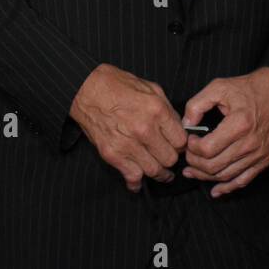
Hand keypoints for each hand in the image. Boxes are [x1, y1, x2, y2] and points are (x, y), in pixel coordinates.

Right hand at [70, 63, 187, 192]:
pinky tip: (139, 182)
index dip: (182, 144)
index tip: (178, 145)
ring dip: (159, 173)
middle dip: (171, 158)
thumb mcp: (151, 88)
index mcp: (157, 111)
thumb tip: (179, 128)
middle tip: (168, 156)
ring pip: (154, 171)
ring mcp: (128, 144)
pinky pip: (132, 177)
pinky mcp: (112, 155)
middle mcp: (144, 130)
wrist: (87, 90)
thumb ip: (168, 110)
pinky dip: (136, 183)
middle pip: (170, 158)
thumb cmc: (118, 85)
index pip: (181, 141)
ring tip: (161, 172)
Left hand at [180, 67, 268, 196]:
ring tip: (192, 171)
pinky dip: (227, 188)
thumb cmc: (248, 89)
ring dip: (205, 176)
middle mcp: (250, 143)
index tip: (190, 140)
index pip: (208, 149)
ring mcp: (259, 154)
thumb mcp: (219, 87)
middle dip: (194, 164)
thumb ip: (197, 104)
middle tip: (188, 155)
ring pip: (225, 176)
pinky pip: (243, 181)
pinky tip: (214, 191)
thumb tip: (186, 124)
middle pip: (214, 166)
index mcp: (239, 124)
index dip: (192, 148)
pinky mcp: (264, 160)